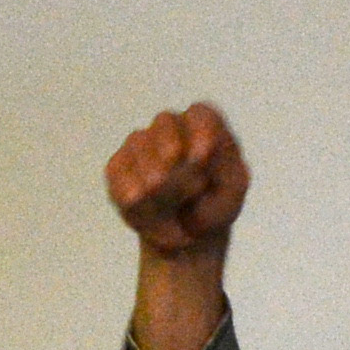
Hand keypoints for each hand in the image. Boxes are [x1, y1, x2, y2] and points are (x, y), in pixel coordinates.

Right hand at [103, 102, 250, 257]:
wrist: (187, 235)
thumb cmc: (214, 206)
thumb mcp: (232, 192)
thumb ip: (227, 169)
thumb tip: (202, 154)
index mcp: (204, 126)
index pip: (201, 114)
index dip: (200, 130)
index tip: (202, 157)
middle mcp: (171, 127)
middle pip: (165, 122)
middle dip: (168, 147)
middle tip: (174, 179)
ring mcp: (142, 143)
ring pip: (139, 144)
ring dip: (153, 179)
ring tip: (170, 211)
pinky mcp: (119, 166)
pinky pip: (118, 171)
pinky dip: (131, 194)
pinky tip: (148, 219)